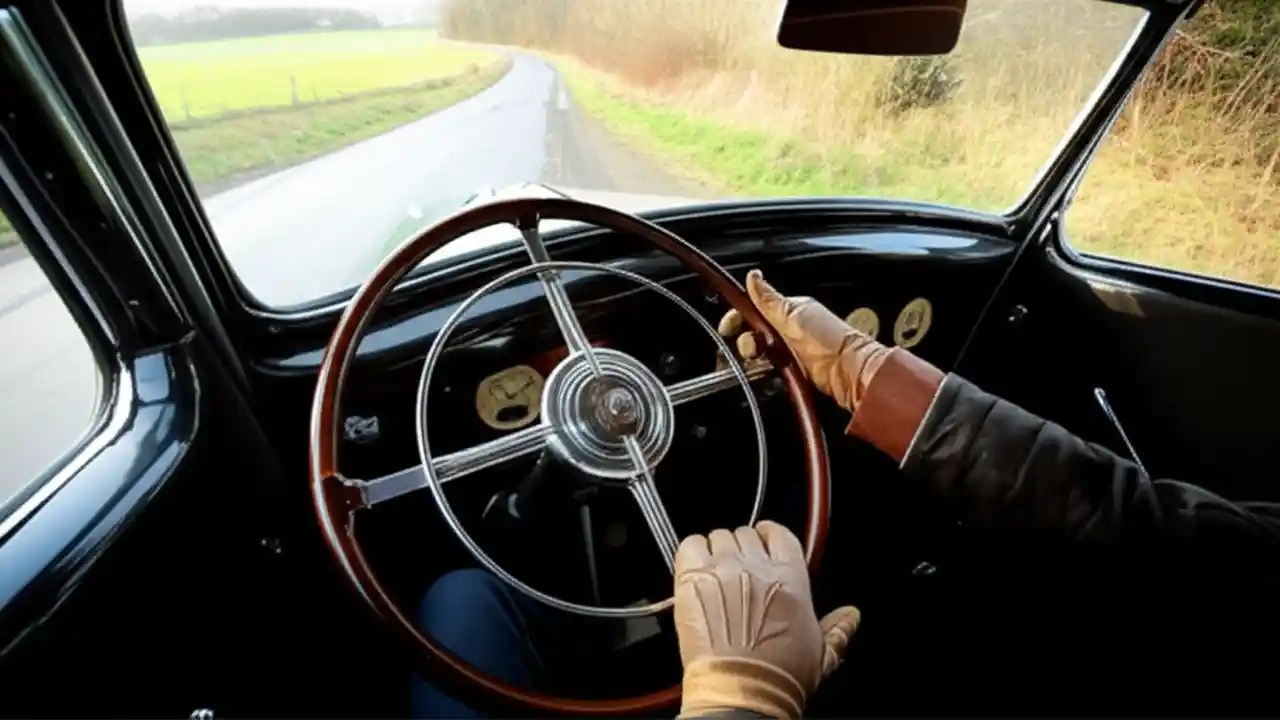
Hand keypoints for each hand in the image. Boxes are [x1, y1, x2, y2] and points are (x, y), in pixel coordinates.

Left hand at [675, 521, 859, 718]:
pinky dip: (691, 553)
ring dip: (716, 551)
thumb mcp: (820, 653)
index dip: (769, 536)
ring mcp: (723, 568)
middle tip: (738, 572)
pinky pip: (689, 545)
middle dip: (742, 549)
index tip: (764, 544)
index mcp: (790, 575)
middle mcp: (756, 565)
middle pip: (745, 534)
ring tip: (715, 575)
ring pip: (718, 537)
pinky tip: (695, 572)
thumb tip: (849, 617)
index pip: (779, 533)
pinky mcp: (692, 578)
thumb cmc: (778, 675)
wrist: (741, 690)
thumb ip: (836, 629)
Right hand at [718, 270, 889, 413]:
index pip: (754, 309)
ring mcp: (789, 352)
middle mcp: (788, 330)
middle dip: (744, 340)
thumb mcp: (794, 315)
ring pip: (756, 353)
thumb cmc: (828, 340)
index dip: (737, 317)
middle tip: (752, 347)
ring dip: (752, 357)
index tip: (729, 325)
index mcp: (789, 311)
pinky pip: (766, 370)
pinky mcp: (791, 372)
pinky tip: (762, 371)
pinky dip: (760, 371)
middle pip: (751, 333)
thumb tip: (752, 277)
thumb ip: (769, 299)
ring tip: (760, 360)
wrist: (847, 372)